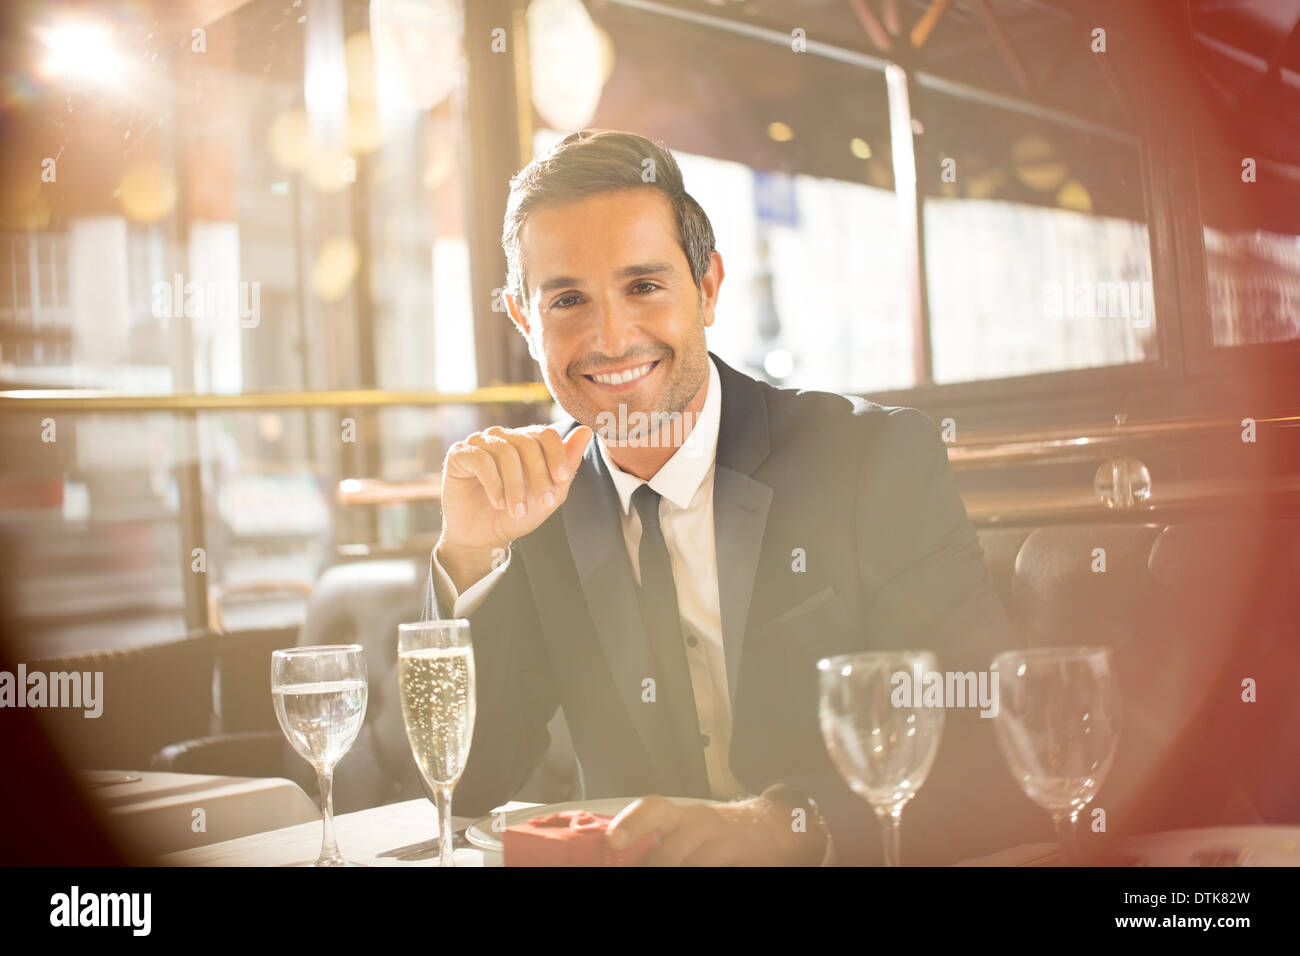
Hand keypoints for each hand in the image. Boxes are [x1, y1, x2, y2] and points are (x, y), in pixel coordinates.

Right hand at [437, 423, 592, 590]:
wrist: (483, 537)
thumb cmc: (517, 515)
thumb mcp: (549, 495)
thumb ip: (568, 465)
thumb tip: (586, 431)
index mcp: (525, 442)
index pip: (545, 434)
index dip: (556, 455)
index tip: (561, 480)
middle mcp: (503, 437)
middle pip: (527, 443)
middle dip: (539, 476)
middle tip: (543, 503)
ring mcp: (480, 443)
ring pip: (505, 452)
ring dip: (515, 486)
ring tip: (516, 510)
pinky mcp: (460, 453)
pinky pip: (481, 459)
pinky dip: (494, 484)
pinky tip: (498, 503)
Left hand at [604, 794, 827, 865]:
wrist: (773, 827)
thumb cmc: (720, 831)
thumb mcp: (690, 827)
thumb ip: (662, 840)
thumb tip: (624, 857)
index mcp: (682, 816)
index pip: (653, 809)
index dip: (632, 822)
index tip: (613, 839)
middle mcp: (700, 825)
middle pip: (668, 852)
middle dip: (650, 868)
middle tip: (636, 873)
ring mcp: (721, 844)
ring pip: (691, 865)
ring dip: (677, 873)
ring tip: (673, 874)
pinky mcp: (738, 859)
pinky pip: (712, 872)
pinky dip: (701, 876)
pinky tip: (700, 875)